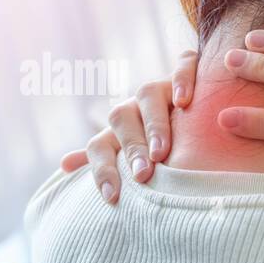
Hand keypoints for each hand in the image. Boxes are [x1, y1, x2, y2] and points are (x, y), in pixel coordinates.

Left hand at [61, 50, 199, 202]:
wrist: (200, 107)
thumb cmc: (167, 141)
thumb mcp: (137, 154)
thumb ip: (105, 160)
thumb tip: (64, 166)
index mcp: (121, 130)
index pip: (99, 146)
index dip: (102, 169)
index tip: (112, 197)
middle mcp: (137, 106)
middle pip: (121, 119)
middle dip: (131, 149)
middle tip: (142, 175)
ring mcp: (163, 88)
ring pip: (147, 94)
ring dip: (153, 124)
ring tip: (161, 151)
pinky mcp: (190, 72)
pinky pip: (184, 65)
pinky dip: (182, 79)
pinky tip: (185, 101)